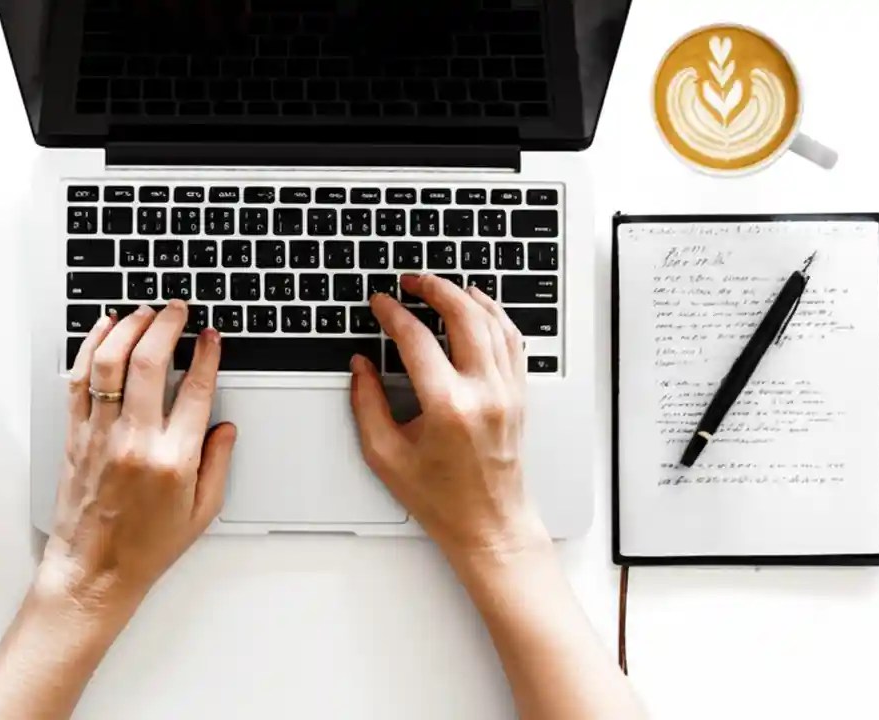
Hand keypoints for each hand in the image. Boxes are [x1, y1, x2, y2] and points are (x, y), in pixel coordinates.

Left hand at [38, 301, 235, 621]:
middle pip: (148, 361)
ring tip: (143, 312)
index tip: (211, 337)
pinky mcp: (75, 435)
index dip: (207, 355)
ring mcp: (100, 434)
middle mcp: (134, 441)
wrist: (93, 571)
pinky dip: (91, 347)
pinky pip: (80, 379)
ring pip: (109, 362)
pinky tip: (103, 330)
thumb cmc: (146, 548)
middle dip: (166, 324)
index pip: (194, 389)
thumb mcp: (203, 511)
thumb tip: (224, 426)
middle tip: (178, 309)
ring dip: (128, 327)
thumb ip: (218, 462)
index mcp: (173, 460)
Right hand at [350, 275, 549, 561]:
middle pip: (463, 316)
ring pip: (493, 322)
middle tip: (412, 280)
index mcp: (448, 407)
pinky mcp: (518, 395)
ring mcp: (506, 392)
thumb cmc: (441, 499)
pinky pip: (511, 341)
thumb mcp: (386, 455)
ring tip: (442, 286)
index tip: (380, 303)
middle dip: (434, 289)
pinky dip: (494, 315)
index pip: (417, 340)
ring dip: (465, 296)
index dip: (393, 314)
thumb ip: (367, 404)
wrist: (489, 524)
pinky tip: (478, 306)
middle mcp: (483, 393)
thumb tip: (361, 366)